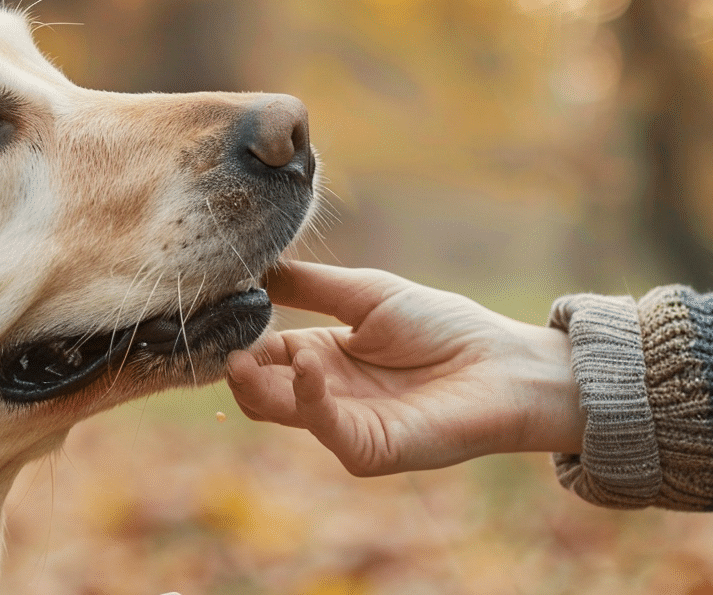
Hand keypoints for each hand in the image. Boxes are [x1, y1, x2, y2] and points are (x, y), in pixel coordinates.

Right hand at [227, 262, 581, 475]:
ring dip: (256, 384)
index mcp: (320, 357)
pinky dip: (307, 397)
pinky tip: (306, 366)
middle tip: (216, 340)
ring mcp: (341, 425)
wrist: (503, 365)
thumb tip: (254, 264)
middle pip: (256, 387)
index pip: (260, 351)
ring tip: (243, 358)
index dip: (235, 334)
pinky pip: (323, 428)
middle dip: (232, 365)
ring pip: (277, 411)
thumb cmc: (444, 327)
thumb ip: (309, 285)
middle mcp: (323, 395)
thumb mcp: (367, 294)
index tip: (209, 307)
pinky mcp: (366, 449)